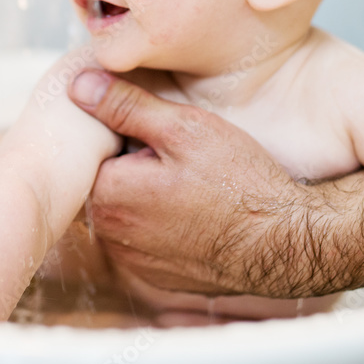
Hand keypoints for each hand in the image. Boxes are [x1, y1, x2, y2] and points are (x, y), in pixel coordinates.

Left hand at [67, 69, 306, 295]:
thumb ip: (125, 106)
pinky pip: (145, 239)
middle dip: (133, 162)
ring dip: (146, 194)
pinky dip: (162, 223)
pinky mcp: (157, 277)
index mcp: (107, 195)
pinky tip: (196, 212)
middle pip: (107, 181)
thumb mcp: (183, 128)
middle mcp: (110, 236)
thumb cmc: (237, 183)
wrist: (283, 245)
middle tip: (179, 155)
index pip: (92, 150)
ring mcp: (133, 262)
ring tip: (191, 184)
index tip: (156, 130)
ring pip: (126, 210)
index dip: (124, 132)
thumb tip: (79, 86)